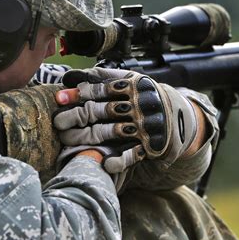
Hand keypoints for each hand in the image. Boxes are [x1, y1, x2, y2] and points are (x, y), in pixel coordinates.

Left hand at [53, 67, 201, 173]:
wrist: (182, 115)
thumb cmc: (147, 95)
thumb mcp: (132, 79)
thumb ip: (104, 76)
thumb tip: (73, 76)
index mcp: (133, 87)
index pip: (100, 90)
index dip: (78, 94)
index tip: (59, 99)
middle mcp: (138, 106)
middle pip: (101, 111)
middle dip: (75, 117)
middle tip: (56, 122)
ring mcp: (144, 127)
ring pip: (109, 133)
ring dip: (85, 139)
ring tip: (66, 140)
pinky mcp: (150, 146)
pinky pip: (132, 155)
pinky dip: (117, 160)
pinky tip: (102, 163)